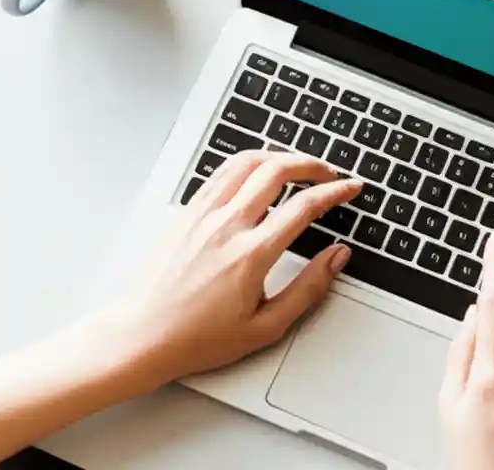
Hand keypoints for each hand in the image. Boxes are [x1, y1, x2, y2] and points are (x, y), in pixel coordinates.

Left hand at [104, 150, 362, 386]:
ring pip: (247, 162)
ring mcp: (202, 215)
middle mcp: (226, 226)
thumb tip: (337, 257)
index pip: (303, 206)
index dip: (335, 192)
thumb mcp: (266, 327)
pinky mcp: (187, 214)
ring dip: (279, 156)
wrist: (142, 336)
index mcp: (250, 255)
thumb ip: (308, 288)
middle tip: (329, 173)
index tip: (351, 189)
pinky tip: (258, 172)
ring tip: (298, 165)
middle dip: (312, 164)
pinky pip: (221, 173)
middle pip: (277, 170)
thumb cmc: (198, 338)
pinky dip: (248, 163)